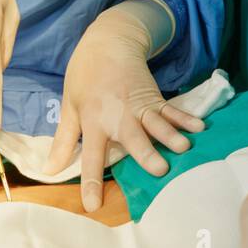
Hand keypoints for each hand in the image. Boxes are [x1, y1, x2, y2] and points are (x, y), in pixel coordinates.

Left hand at [44, 0, 204, 212]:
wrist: (108, 41)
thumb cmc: (84, 77)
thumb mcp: (69, 107)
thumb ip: (62, 141)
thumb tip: (48, 170)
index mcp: (93, 121)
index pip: (90, 156)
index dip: (90, 181)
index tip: (93, 206)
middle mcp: (117, 116)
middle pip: (132, 137)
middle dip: (146, 152)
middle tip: (160, 169)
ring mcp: (138, 105)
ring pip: (156, 123)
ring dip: (171, 135)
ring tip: (184, 148)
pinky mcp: (154, 97)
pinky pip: (171, 110)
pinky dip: (185, 119)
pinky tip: (200, 128)